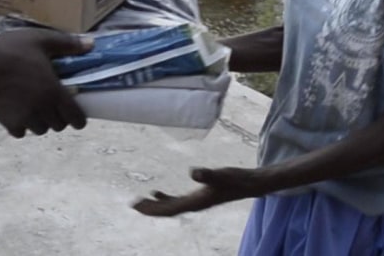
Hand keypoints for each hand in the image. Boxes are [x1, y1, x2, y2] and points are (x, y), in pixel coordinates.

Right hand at [0, 28, 92, 137]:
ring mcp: (25, 118)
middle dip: (59, 116)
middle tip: (52, 102)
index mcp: (54, 91)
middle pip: (59, 125)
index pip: (76, 118)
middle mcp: (42, 109)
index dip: (78, 117)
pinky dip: (22, 125)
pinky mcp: (9, 124)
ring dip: (41, 122)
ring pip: (41, 130)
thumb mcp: (40, 40)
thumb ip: (67, 44)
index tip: (75, 112)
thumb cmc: (9, 50)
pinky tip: (17, 111)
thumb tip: (91, 45)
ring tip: (35, 107)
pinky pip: (22, 132)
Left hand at [133, 167, 262, 216]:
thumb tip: (193, 172)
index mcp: (196, 202)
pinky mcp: (200, 197)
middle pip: (167, 211)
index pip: (170, 209)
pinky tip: (157, 193)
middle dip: (150, 209)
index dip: (153, 209)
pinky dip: (165, 199)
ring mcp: (197, 202)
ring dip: (156, 205)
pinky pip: (177, 202)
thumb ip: (207, 174)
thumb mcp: (221, 174)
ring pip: (171, 207)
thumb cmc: (236, 179)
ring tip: (141, 201)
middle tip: (133, 204)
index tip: (137, 205)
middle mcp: (195, 205)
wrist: (250, 184)